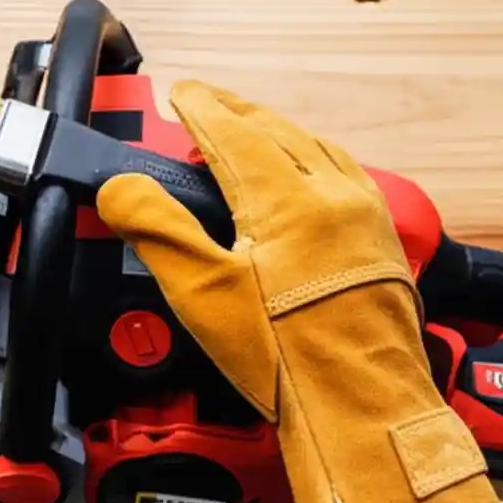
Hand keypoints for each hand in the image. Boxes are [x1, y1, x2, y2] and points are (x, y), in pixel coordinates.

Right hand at [93, 81, 502, 502]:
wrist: (363, 410)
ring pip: (315, 147)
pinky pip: (344, 172)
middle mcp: (333, 195)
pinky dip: (312, 155)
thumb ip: (156, 229)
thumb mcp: (203, 295)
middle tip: (206, 102)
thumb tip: (119, 187)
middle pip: (278, 130)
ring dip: (275, 129)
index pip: (234, 132)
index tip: (181, 93)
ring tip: (247, 129)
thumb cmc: (286, 359)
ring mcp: (365, 215)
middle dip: (236, 111)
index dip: (201, 108)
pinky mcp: (382, 239)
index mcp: (286, 200)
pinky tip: (304, 169)